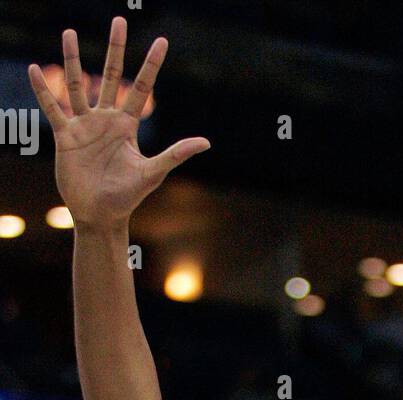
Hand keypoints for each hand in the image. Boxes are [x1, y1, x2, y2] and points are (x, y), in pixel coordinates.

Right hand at [28, 18, 208, 229]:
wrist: (100, 215)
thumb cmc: (127, 197)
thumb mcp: (153, 172)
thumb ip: (176, 154)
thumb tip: (206, 142)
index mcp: (128, 126)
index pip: (142, 88)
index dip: (151, 65)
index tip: (162, 41)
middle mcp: (106, 120)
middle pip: (111, 76)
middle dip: (116, 49)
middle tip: (120, 21)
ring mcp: (84, 125)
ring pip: (77, 85)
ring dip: (74, 60)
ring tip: (70, 33)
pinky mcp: (65, 135)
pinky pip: (52, 108)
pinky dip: (42, 90)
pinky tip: (36, 69)